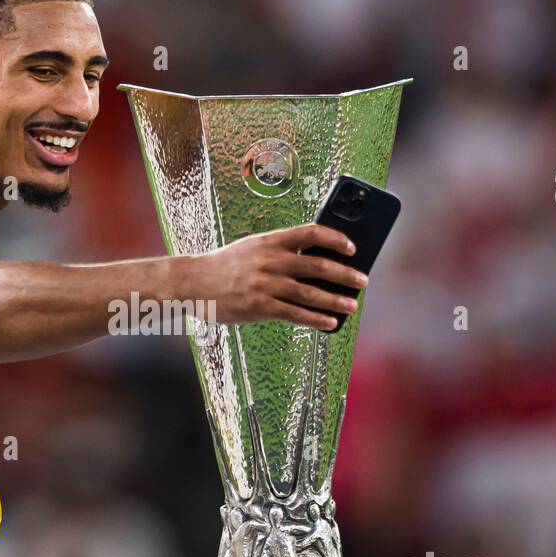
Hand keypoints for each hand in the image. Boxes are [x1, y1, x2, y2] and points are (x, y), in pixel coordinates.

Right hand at [188, 223, 368, 329]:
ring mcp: (265, 284)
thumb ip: (281, 252)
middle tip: (362, 281)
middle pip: (318, 266)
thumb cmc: (227, 265)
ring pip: (311, 294)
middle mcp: (271, 260)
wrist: (192, 282)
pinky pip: (295, 314)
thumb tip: (319, 263)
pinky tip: (330, 323)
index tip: (353, 248)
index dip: (336, 239)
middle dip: (345, 274)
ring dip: (336, 300)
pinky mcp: (259, 307)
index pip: (312, 233)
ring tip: (351, 305)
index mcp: (271, 240)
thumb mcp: (253, 248)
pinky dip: (316, 319)